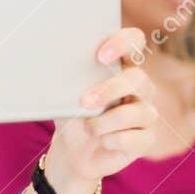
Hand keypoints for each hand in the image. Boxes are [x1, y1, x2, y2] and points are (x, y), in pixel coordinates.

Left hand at [41, 28, 158, 193]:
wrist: (73, 152)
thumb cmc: (72, 117)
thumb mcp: (64, 96)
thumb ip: (64, 80)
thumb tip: (47, 67)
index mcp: (121, 67)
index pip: (134, 41)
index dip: (123, 43)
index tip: (100, 57)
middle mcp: (139, 88)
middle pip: (137, 78)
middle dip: (110, 90)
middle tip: (86, 102)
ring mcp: (146, 113)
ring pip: (138, 112)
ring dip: (106, 122)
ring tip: (88, 128)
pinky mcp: (147, 138)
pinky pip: (137, 138)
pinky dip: (114, 141)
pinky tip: (103, 142)